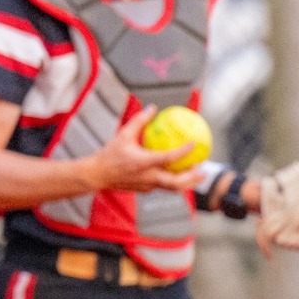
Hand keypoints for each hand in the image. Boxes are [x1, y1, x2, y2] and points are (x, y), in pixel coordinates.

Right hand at [84, 108, 199, 192]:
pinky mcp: (146, 190)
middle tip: (201, 167)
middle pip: (177, 183)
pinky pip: (164, 186)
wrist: (97, 175)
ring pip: (173, 188)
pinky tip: (179, 173)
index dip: (183, 152)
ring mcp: (148, 186)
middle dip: (192, 177)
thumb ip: (139, 121)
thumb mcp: (123, 135)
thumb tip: (152, 108)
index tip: (193, 144)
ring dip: (187, 182)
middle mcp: (148, 177)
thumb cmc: (110, 154)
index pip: (168, 158)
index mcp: (144, 162)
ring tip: (197, 173)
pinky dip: (174, 181)